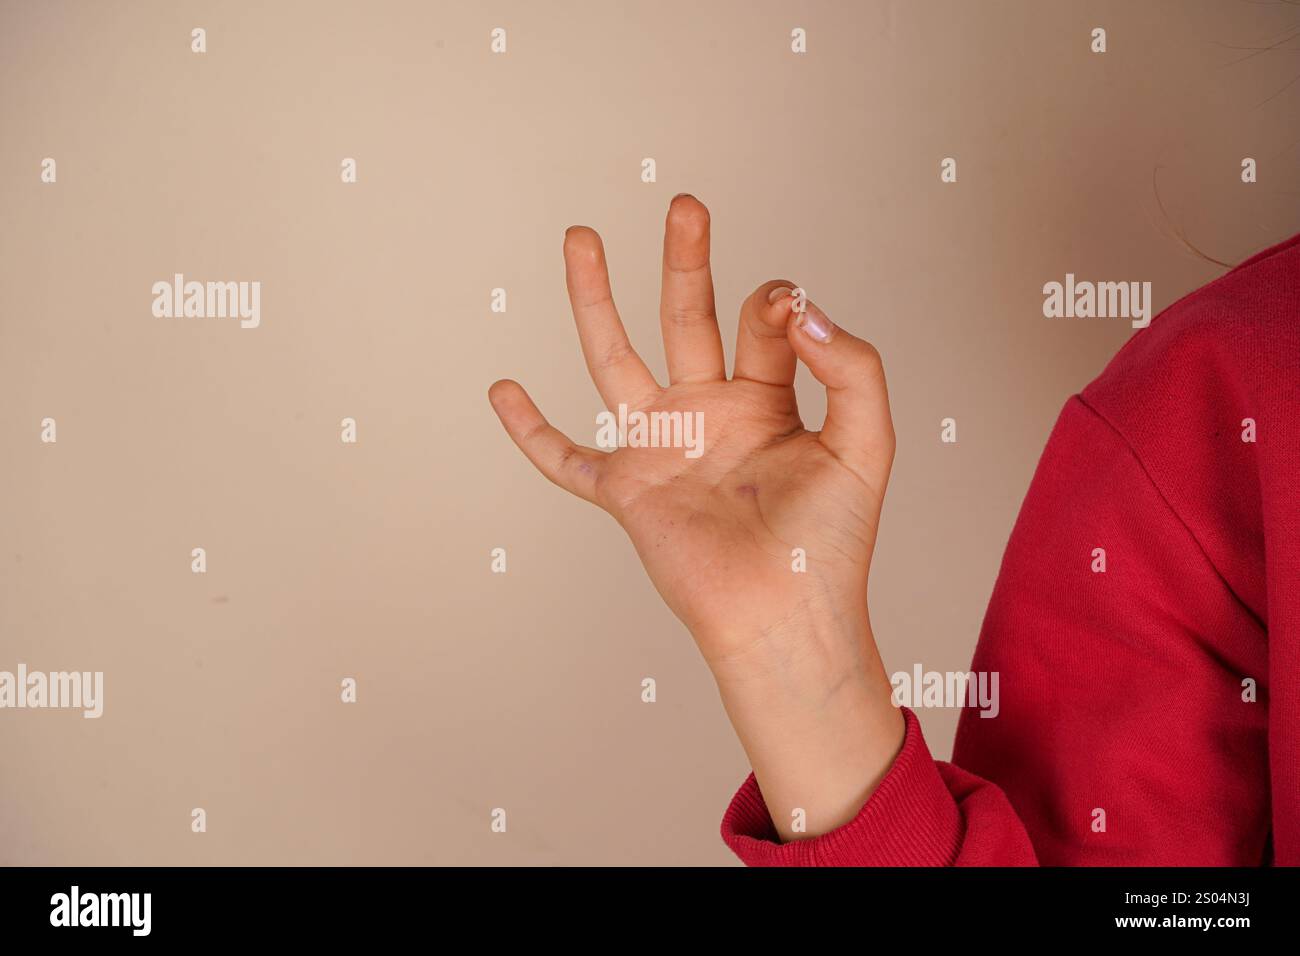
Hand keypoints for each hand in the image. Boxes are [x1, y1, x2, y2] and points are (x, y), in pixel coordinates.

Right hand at [489, 195, 904, 840]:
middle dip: (685, 260)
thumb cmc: (832, 540)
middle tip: (685, 204)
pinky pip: (565, 458)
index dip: (777, 303)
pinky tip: (502, 390)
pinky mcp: (627, 490)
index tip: (789, 315)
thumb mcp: (867, 441)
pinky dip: (529, 431)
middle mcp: (710, 413)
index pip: (762, 322)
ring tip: (581, 237)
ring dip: (595, 299)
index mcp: (768, 398)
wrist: (788, 615)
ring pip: (615, 359)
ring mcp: (663, 448)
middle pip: (687, 317)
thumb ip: (850, 365)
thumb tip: (799, 305)